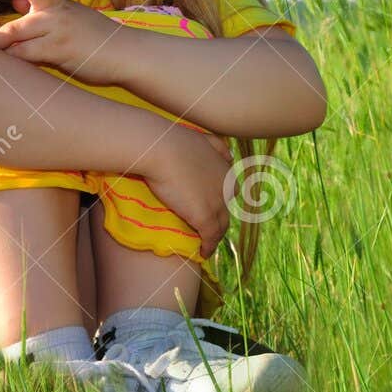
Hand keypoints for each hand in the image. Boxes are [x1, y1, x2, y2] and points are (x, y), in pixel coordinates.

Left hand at [0, 0, 118, 81]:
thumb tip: (16, 2)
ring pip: (15, 30)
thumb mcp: (72, 17)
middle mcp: (59, 9)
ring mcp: (58, 29)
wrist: (126, 55)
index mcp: (62, 0)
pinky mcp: (59, 51)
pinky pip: (24, 53)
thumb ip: (43, 9)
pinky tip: (9, 62)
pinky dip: (11, 58)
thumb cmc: (97, 39)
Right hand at [143, 122, 234, 257]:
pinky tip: (203, 253)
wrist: (161, 148)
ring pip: (221, 226)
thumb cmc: (174, 141)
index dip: (220, 202)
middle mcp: (226, 186)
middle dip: (220, 222)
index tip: (211, 209)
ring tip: (206, 245)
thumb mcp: (203, 138)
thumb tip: (231, 155)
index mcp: (226, 169)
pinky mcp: (205, 215)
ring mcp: (217, 202)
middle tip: (209, 232)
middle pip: (226, 210)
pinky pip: (211, 237)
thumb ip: (218, 147)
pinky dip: (209, 247)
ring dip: (215, 238)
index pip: (228, 191)